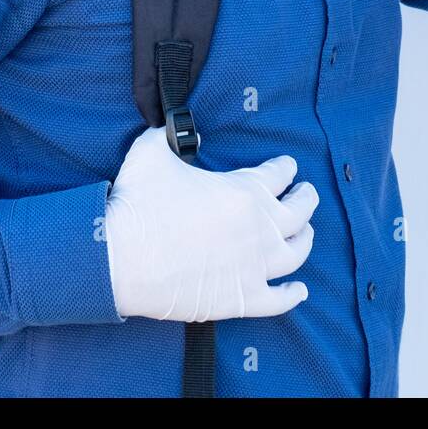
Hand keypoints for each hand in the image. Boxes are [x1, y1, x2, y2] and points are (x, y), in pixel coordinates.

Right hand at [103, 125, 317, 322]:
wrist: (120, 257)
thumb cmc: (138, 202)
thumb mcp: (153, 151)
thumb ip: (169, 135)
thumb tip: (173, 128)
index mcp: (246, 191)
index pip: (279, 174)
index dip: (285, 167)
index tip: (286, 166)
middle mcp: (260, 229)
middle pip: (300, 211)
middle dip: (306, 197)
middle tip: (306, 192)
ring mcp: (254, 267)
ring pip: (297, 252)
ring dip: (306, 239)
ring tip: (307, 232)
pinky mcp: (241, 299)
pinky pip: (278, 300)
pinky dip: (292, 295)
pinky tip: (299, 290)